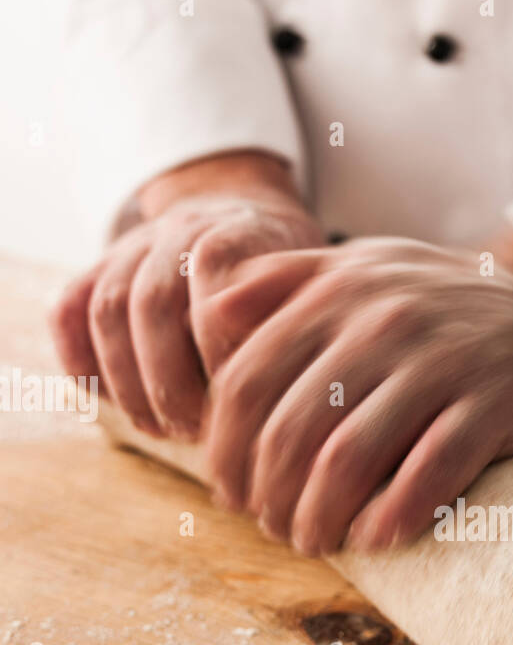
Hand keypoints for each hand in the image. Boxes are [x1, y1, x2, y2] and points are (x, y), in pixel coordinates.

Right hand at [48, 152, 322, 437]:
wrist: (244, 213)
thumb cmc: (287, 276)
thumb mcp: (312, 286)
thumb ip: (296, 317)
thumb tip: (284, 376)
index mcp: (238, 230)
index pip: (213, 277)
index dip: (218, 345)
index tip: (240, 397)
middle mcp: (180, 230)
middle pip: (151, 302)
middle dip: (166, 380)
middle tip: (191, 430)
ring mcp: (135, 247)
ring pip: (107, 308)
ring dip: (126, 380)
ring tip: (157, 427)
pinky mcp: (101, 267)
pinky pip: (69, 308)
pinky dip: (78, 357)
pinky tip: (104, 399)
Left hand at [202, 236, 512, 553]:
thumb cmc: (435, 301)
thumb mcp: (358, 270)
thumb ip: (282, 281)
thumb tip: (207, 313)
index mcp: (336, 294)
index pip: (248, 382)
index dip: (227, 451)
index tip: (231, 494)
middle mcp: (383, 321)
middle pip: (292, 429)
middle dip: (271, 496)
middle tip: (275, 529)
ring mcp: (443, 360)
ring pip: (352, 456)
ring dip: (321, 516)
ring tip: (316, 541)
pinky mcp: (496, 401)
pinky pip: (432, 469)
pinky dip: (396, 513)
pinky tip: (376, 539)